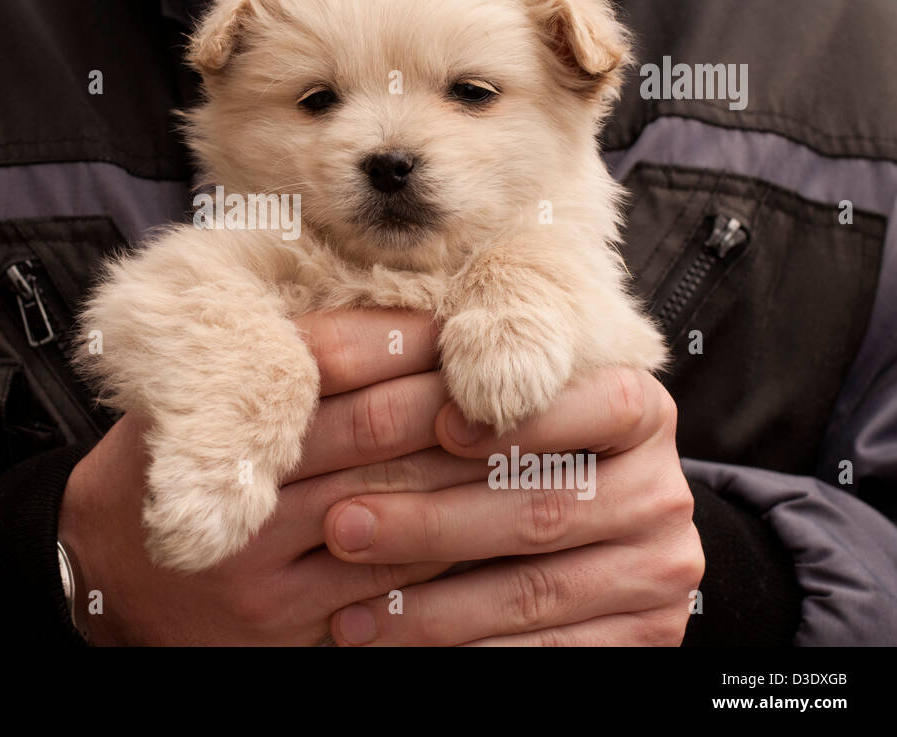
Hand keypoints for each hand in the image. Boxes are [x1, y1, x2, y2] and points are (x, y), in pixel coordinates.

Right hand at [59, 308, 469, 644]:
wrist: (96, 584)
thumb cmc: (149, 472)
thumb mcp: (174, 401)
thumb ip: (255, 363)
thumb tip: (369, 318)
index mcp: (210, 419)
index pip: (323, 361)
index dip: (395, 338)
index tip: (449, 322)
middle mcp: (240, 496)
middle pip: (370, 431)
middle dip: (446, 396)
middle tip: (504, 370)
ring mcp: (268, 572)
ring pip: (395, 508)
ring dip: (467, 471)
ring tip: (521, 435)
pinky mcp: (293, 630)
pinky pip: (393, 586)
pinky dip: (448, 547)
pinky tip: (488, 517)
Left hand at [324, 367, 704, 644]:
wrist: (592, 540)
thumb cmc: (515, 453)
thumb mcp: (505, 405)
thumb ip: (458, 381)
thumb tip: (344, 354)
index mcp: (638, 413)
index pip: (598, 405)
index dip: (521, 419)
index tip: (442, 426)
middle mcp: (661, 491)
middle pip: (542, 509)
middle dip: (429, 522)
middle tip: (343, 526)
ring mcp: (659, 570)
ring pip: (533, 590)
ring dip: (429, 605)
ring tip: (349, 607)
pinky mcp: (645, 637)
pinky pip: (546, 651)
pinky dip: (464, 649)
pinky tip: (396, 641)